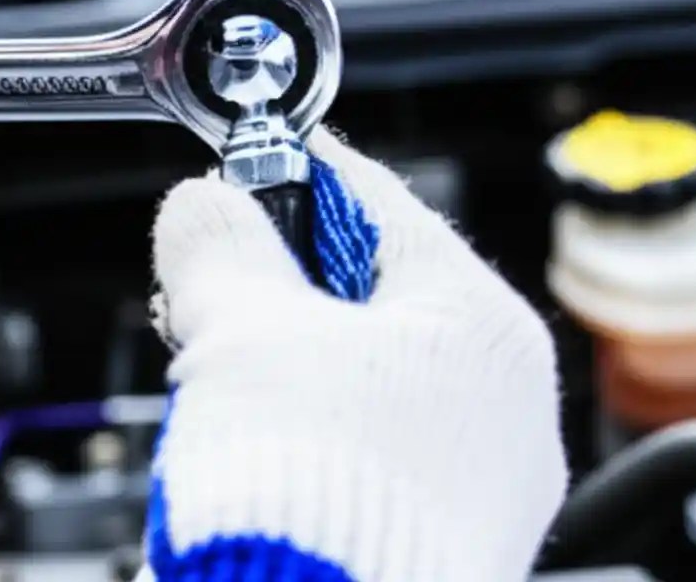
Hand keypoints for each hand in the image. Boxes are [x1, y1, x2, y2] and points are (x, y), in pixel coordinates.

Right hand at [144, 127, 566, 580]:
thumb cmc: (310, 489)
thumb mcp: (244, 328)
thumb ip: (219, 245)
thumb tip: (202, 206)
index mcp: (478, 328)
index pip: (380, 206)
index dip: (297, 172)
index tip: (243, 162)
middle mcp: (493, 404)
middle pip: (365, 294)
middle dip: (271, 281)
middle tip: (205, 282)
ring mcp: (464, 478)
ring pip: (353, 373)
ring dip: (273, 357)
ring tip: (210, 366)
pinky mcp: (422, 532)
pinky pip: (350, 443)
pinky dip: (291, 425)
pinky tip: (240, 436)